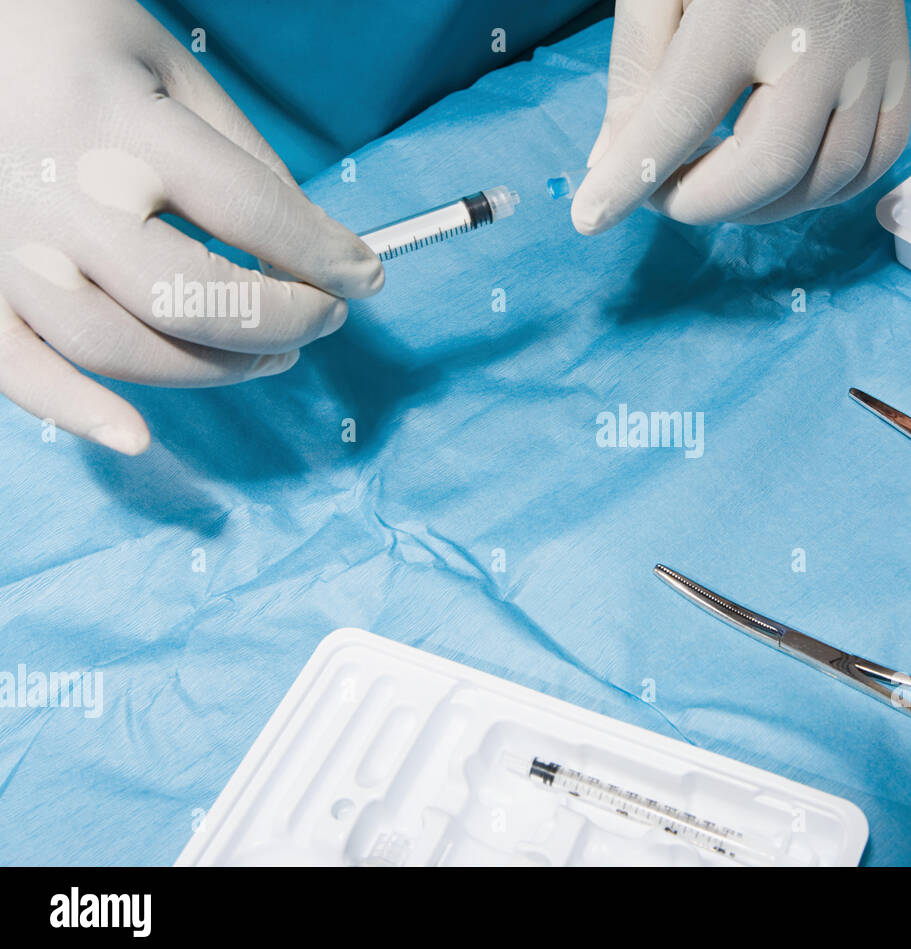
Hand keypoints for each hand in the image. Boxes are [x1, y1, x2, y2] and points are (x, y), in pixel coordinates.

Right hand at [0, 0, 382, 454]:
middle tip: (326, 315)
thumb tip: (312, 250)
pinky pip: (19, 371)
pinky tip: (137, 436)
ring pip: (119, 348)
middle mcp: (56, 191)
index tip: (364, 276)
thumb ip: (243, 161)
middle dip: (285, 321)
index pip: (250, 213)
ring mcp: (6, 244)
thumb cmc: (74, 40)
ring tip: (272, 355)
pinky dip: (78, 413)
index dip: (324, 257)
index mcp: (117, 123)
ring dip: (216, 370)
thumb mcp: (174, 71)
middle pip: (191, 299)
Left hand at [572, 0, 910, 234]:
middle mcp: (822, 39)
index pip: (681, 116)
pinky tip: (779, 182)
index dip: (631, 177)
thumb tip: (610, 160)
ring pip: (827, 177)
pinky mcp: (898, 67)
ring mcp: (871, 58)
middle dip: (702, 202)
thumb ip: (636, 68)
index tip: (591, 216)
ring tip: (713, 187)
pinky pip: (875, 161)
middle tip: (658, 194)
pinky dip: (823, 190)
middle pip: (769, 167)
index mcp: (745, 7)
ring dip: (759, 207)